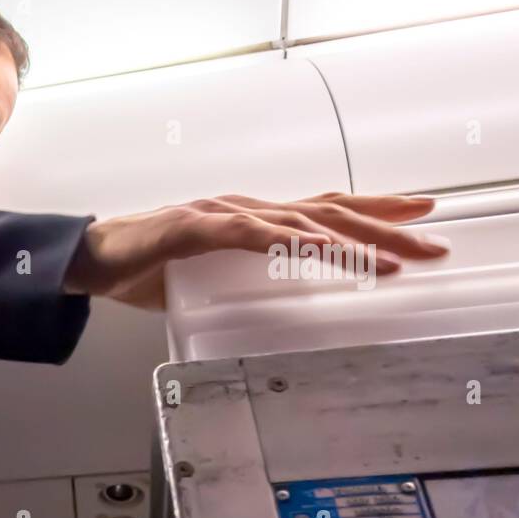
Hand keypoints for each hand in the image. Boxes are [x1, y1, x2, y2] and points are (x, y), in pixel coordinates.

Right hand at [69, 192, 449, 309]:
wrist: (88, 258)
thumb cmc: (140, 266)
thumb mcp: (203, 277)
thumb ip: (235, 282)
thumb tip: (262, 309)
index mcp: (248, 220)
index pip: (322, 211)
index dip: (373, 213)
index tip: (418, 220)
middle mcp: (244, 208)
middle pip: (327, 210)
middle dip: (384, 223)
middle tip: (430, 238)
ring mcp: (222, 214)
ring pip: (300, 220)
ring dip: (349, 240)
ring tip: (388, 258)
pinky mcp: (195, 227)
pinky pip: (252, 233)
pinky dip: (289, 241)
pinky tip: (320, 250)